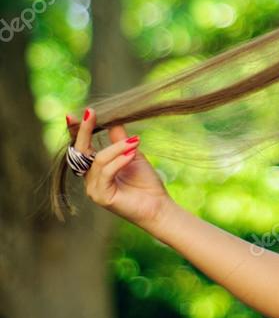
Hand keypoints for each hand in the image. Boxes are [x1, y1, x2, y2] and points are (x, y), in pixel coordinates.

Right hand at [67, 108, 172, 229]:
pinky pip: (106, 173)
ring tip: (135, 142)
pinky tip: (132, 154)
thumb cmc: (146, 182)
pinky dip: (119, 161)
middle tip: (92, 113)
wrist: (158, 205)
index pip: (82, 147)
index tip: (84, 112)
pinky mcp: (101, 196)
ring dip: (117, 148)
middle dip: (86, 131)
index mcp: (96, 168)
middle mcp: (90, 178)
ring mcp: (93, 188)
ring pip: (98, 160)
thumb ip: (120, 140)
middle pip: (81, 151)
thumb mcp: (132, 155)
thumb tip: (114, 120)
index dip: (80, 130)